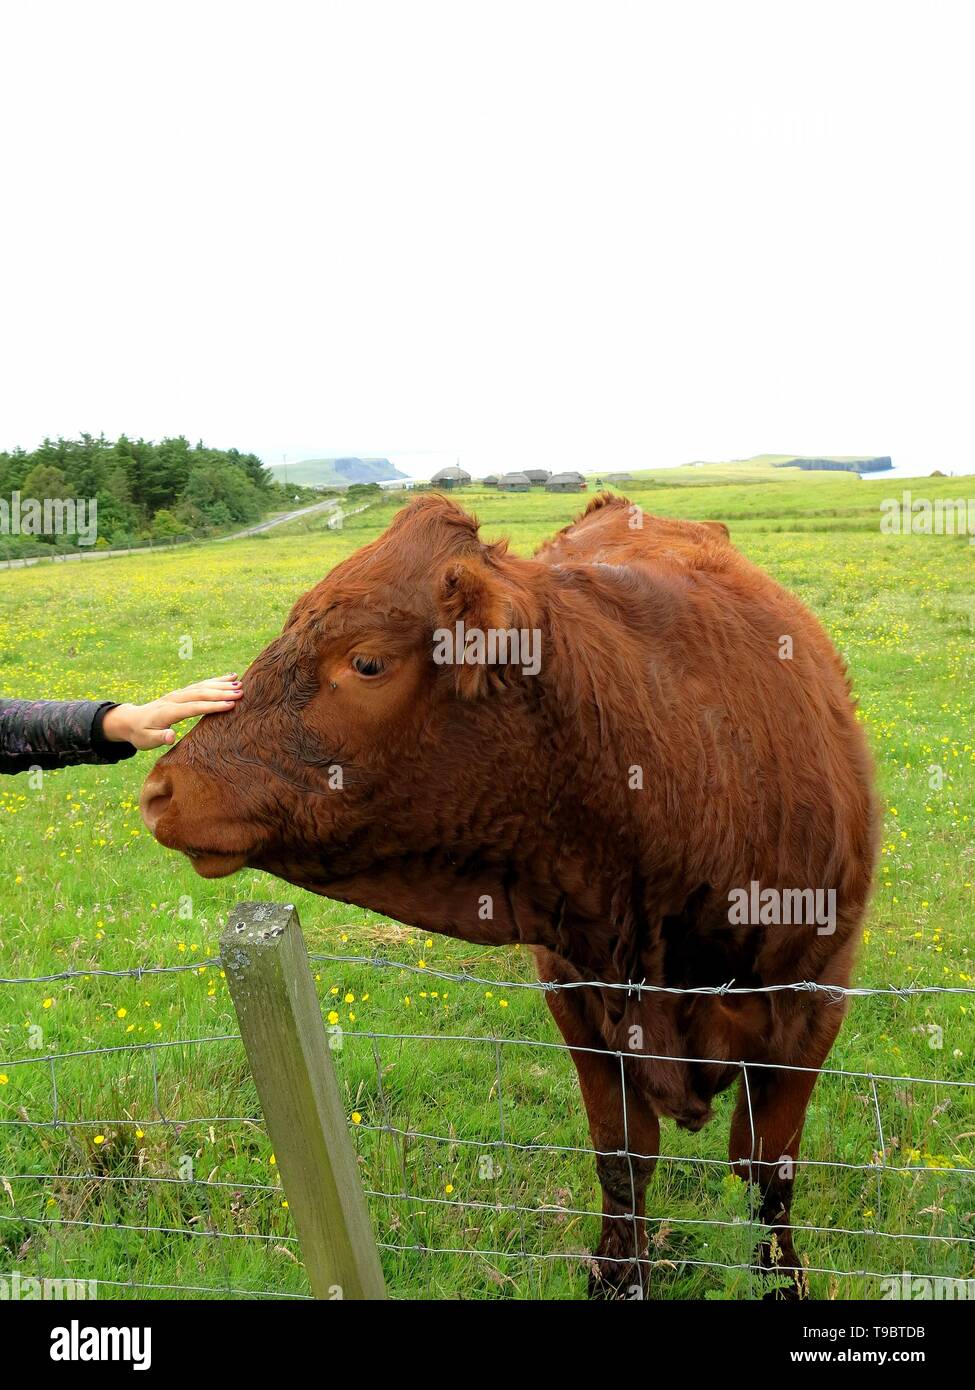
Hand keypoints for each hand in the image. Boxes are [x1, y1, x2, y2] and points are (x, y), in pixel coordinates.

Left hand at [101, 675, 243, 749]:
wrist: (131, 720)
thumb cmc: (140, 734)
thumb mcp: (146, 740)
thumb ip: (159, 738)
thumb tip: (171, 736)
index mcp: (168, 711)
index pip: (193, 707)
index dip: (212, 705)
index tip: (230, 705)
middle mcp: (175, 699)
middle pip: (201, 693)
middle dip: (222, 692)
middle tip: (241, 693)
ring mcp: (179, 694)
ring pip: (202, 686)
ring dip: (221, 685)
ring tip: (240, 684)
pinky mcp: (182, 693)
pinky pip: (201, 685)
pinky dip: (216, 680)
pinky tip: (230, 677)